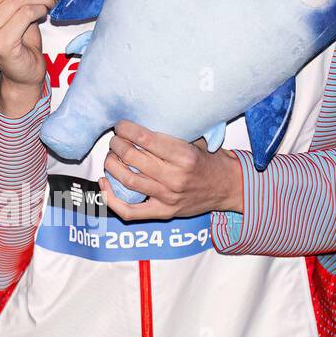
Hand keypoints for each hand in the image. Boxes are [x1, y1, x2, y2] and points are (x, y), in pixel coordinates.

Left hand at [99, 120, 244, 220]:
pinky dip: (111, 199)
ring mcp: (168, 197)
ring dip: (111, 165)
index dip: (126, 129)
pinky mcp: (164, 212)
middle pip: (131, 158)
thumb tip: (138, 124)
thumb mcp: (196, 140)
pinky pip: (130, 211)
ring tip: (111, 157)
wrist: (231, 187)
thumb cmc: (210, 160)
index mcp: (183, 156)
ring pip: (127, 180)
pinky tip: (104, 183)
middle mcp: (175, 177)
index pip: (144, 139)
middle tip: (115, 140)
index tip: (120, 125)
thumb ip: (169, 135)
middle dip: (116, 145)